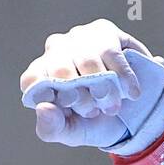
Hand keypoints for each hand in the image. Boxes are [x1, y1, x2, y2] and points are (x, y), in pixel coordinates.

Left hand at [19, 19, 163, 148]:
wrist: (129, 114)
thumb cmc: (91, 121)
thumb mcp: (70, 132)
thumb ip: (51, 127)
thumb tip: (43, 108)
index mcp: (39, 76)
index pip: (32, 78)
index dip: (49, 93)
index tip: (68, 106)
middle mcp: (54, 52)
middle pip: (60, 69)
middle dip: (82, 97)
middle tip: (95, 112)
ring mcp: (78, 38)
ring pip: (87, 61)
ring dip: (104, 88)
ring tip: (112, 106)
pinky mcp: (104, 32)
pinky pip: (112, 53)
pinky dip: (123, 77)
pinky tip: (131, 93)